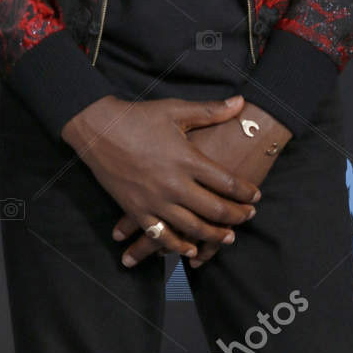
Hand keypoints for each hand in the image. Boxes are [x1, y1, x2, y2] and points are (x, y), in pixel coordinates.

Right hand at [61, 93, 263, 265]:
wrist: (97, 128)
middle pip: (215, 209)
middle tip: (249, 217)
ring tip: (229, 238)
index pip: (227, 182)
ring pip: (192, 228)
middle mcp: (174, 184)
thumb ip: (210, 111)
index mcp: (187, 159)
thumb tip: (241, 102)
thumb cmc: (138, 117)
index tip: (255, 196)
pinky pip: (162, 236)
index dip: (246, 192)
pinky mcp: (136, 210)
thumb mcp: (175, 110)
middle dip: (237, 216)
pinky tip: (191, 250)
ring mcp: (154, 200)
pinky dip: (178, 246)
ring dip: (214, 235)